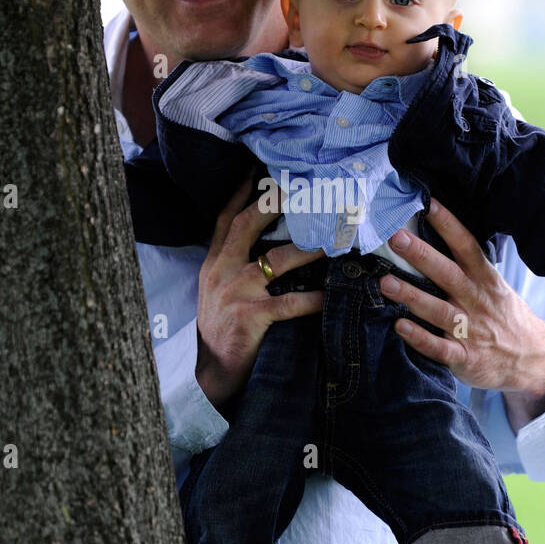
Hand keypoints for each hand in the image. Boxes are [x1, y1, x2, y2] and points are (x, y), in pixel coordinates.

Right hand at [195, 174, 324, 411]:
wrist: (209, 374)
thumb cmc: (221, 332)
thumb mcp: (219, 293)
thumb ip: (236, 267)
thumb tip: (270, 247)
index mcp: (214, 264)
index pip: (225, 219)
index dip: (241, 193)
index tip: (259, 169)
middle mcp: (222, 272)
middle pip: (248, 225)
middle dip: (275, 202)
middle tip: (305, 187)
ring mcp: (236, 294)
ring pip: (277, 259)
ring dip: (309, 246)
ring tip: (334, 236)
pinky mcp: (250, 318)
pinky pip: (290, 303)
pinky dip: (315, 299)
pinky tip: (332, 295)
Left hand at [379, 197, 544, 422]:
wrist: (532, 359)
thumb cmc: (504, 316)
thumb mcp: (495, 287)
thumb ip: (468, 268)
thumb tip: (435, 238)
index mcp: (485, 279)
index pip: (467, 247)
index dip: (449, 225)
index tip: (428, 204)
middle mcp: (476, 300)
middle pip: (447, 274)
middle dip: (421, 255)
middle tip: (396, 238)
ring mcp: (471, 329)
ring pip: (438, 310)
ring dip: (412, 295)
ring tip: (385, 282)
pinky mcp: (465, 357)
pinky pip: (440, 347)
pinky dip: (420, 337)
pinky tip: (400, 326)